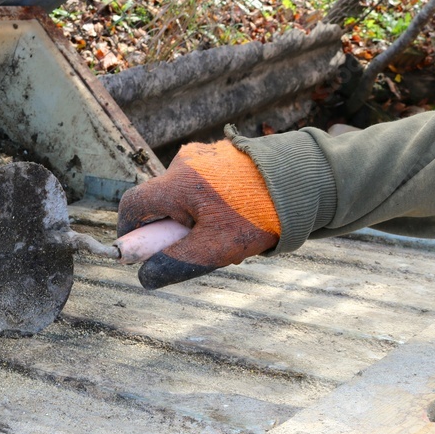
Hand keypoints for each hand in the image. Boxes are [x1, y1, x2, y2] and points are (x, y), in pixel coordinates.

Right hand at [116, 140, 280, 288]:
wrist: (305, 181)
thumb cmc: (258, 215)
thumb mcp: (213, 249)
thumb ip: (174, 263)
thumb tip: (145, 277)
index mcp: (176, 183)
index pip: (132, 206)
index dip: (129, 233)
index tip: (138, 254)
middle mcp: (184, 163)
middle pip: (159, 203)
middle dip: (170, 230)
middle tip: (196, 250)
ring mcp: (205, 156)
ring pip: (183, 197)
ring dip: (193, 220)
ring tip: (226, 236)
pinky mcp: (223, 157)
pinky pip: (203, 187)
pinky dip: (210, 207)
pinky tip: (237, 219)